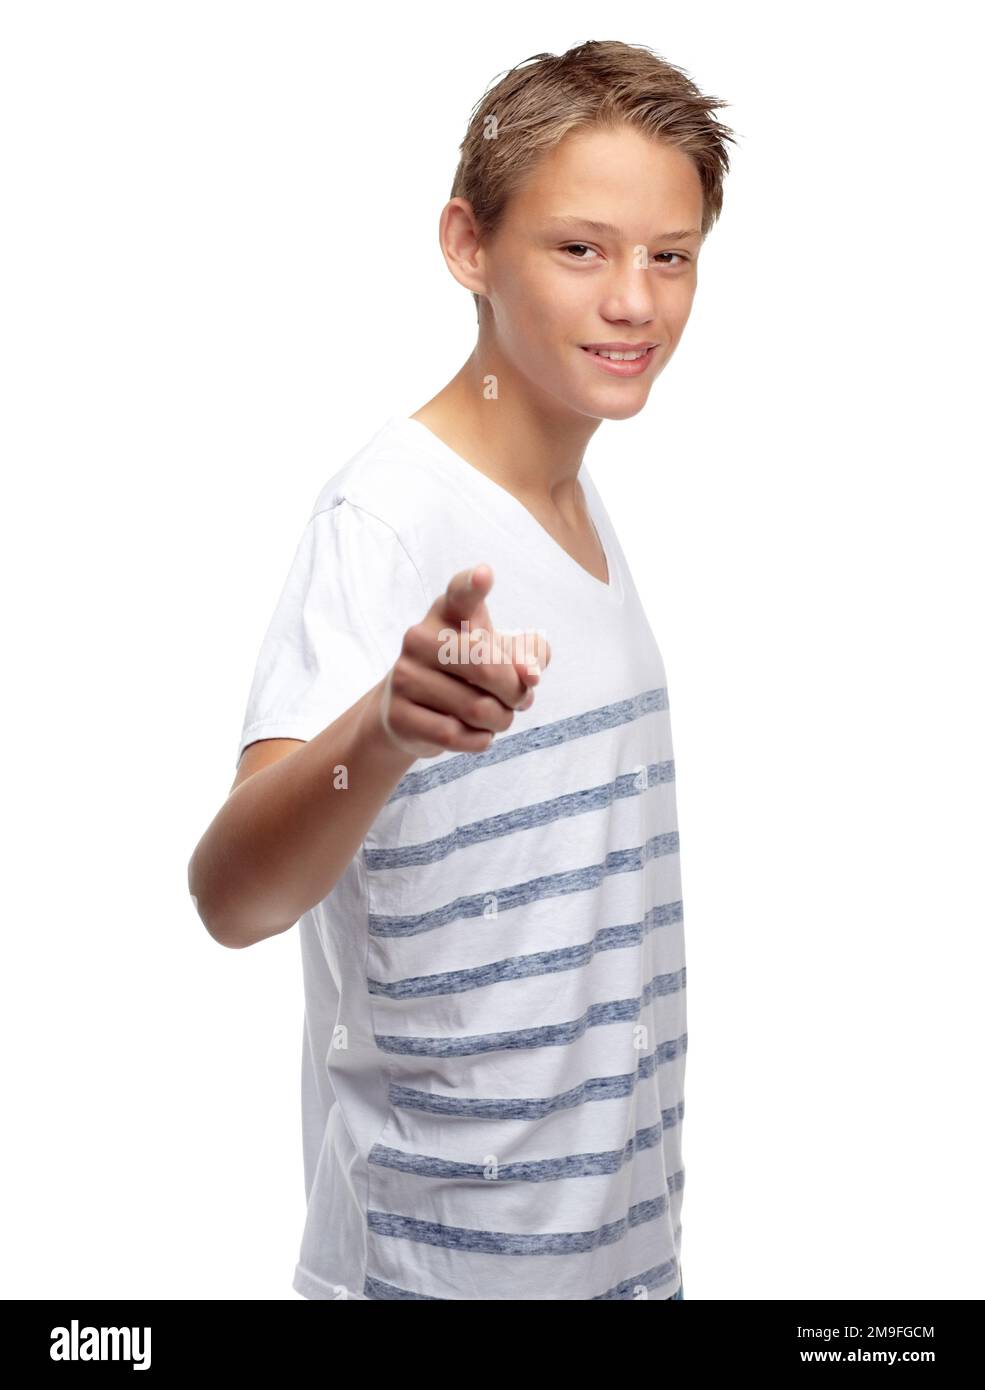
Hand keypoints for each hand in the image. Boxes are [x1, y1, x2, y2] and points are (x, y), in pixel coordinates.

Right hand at [376, 563, 550, 758]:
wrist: (412, 712)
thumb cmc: (467, 675)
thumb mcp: (502, 656)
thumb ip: (530, 655)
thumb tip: (530, 674)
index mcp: (448, 613)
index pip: (460, 594)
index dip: (473, 585)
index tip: (485, 574)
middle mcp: (419, 638)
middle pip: (487, 666)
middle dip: (516, 692)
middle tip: (519, 701)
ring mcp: (404, 676)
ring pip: (477, 708)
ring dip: (501, 720)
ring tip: (497, 718)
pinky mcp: (398, 715)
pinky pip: (456, 735)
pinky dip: (480, 740)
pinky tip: (477, 734)